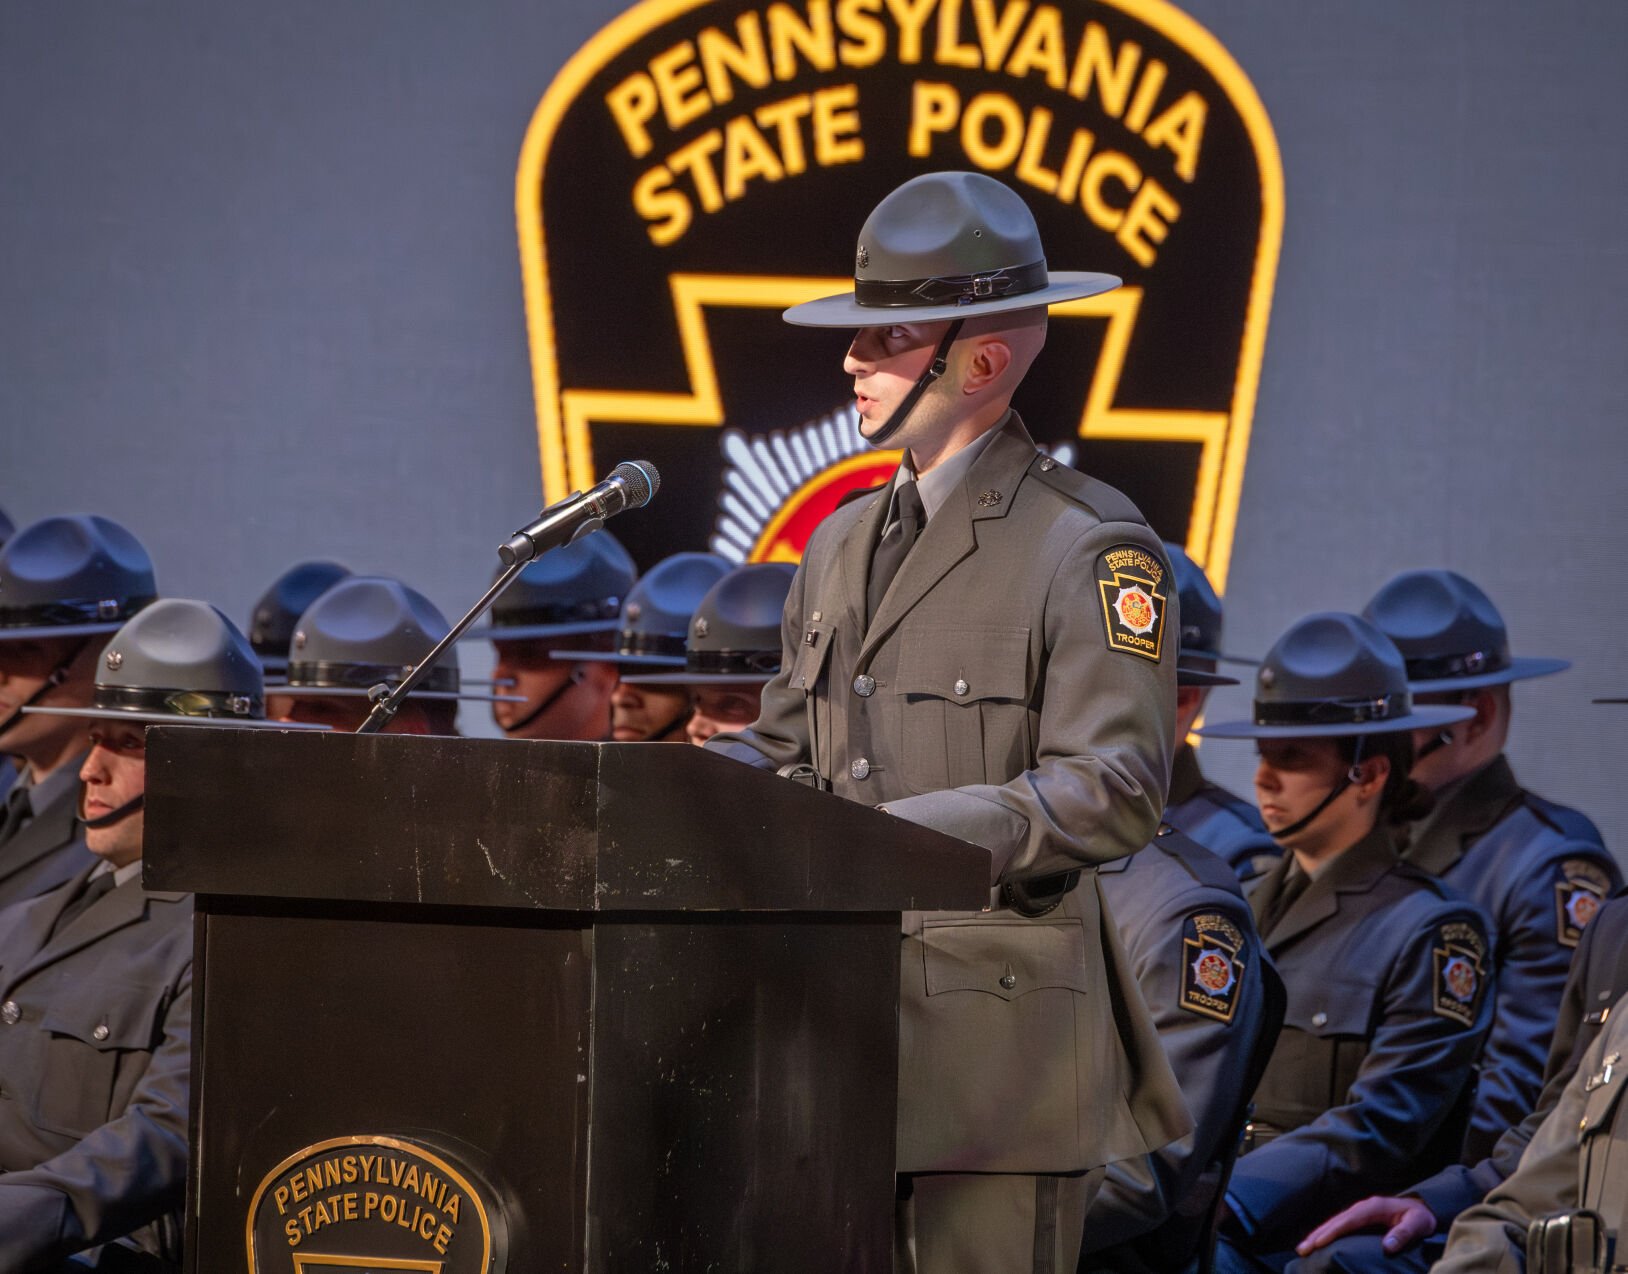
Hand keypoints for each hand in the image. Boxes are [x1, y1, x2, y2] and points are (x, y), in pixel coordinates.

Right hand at [1296, 1196, 1435, 1256]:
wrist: (1423, 1209)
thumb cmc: (1421, 1218)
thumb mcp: (1418, 1224)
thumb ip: (1404, 1234)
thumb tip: (1387, 1246)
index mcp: (1373, 1207)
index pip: (1348, 1220)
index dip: (1333, 1231)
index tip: (1318, 1243)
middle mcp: (1362, 1208)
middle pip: (1335, 1221)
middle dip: (1317, 1234)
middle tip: (1302, 1249)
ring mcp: (1359, 1212)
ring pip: (1334, 1223)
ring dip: (1318, 1234)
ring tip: (1303, 1248)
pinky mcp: (1359, 1219)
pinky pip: (1339, 1226)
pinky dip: (1326, 1234)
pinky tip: (1318, 1243)